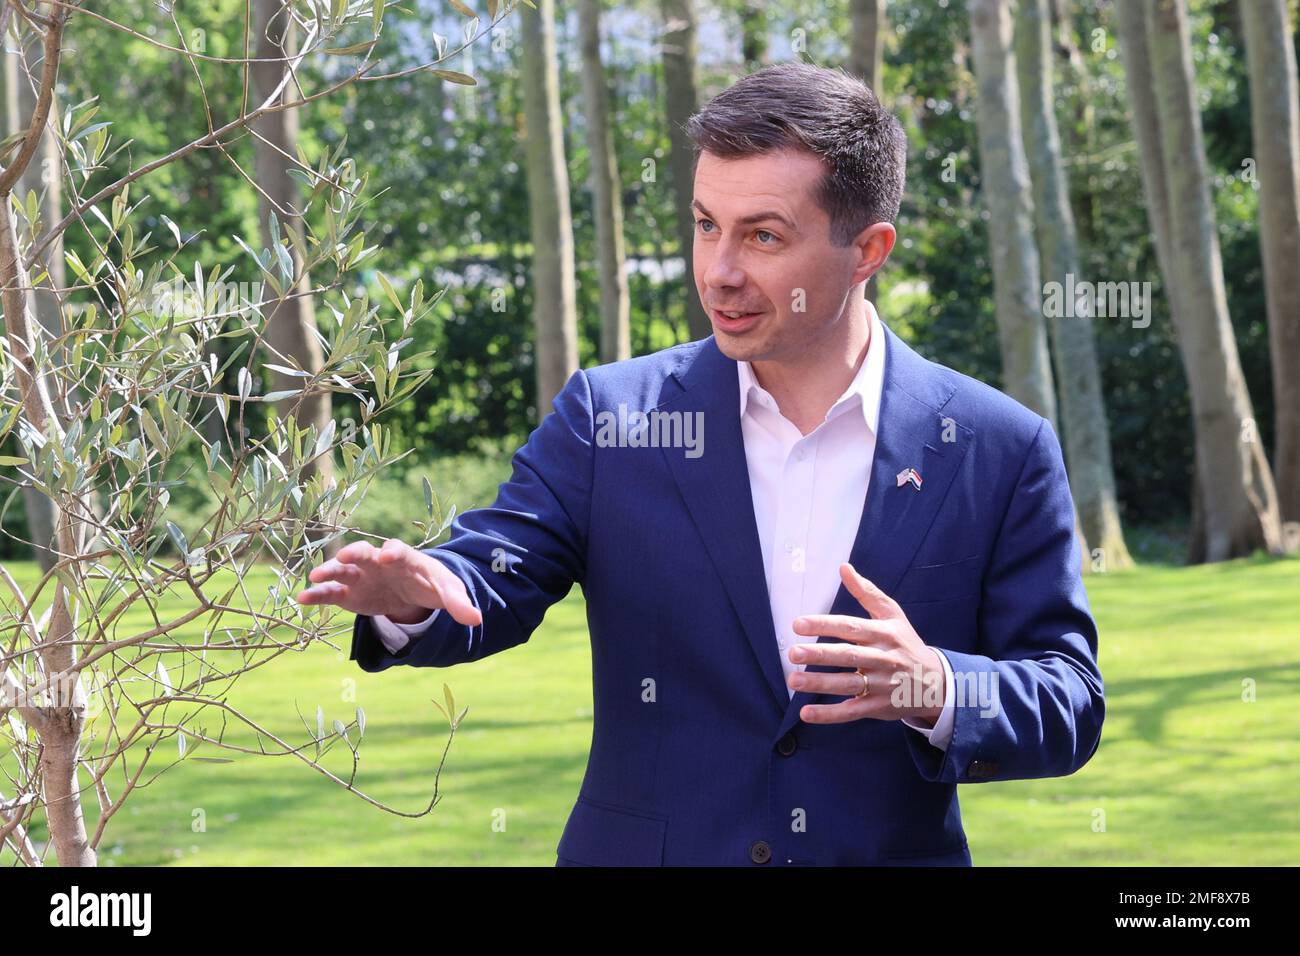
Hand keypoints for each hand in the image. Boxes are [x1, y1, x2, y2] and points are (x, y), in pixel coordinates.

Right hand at [295, 538, 482, 626]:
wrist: (414, 591)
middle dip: (355, 554)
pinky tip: (302, 599)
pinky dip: (317, 594)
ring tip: (315, 577)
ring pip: (342, 570)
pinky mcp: (349, 593)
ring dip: (329, 571)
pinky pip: (330, 592)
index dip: (392, 552)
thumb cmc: (432, 585)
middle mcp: (378, 562)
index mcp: (404, 558)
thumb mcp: (448, 592)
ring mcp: (361, 576)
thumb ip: (458, 604)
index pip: (398, 551)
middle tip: (345, 557)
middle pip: (364, 553)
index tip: (386, 556)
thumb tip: (476, 619)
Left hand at [786, 563, 944, 724]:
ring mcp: (882, 685)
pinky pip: (852, 711)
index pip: (851, 627)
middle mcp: (883, 659)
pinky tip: (806, 713)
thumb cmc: (907, 644)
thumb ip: (867, 592)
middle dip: (819, 654)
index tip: (797, 624)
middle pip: (848, 656)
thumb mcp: (893, 616)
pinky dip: (829, 715)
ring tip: (794, 680)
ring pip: (848, 685)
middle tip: (793, 653)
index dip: (824, 624)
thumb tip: (844, 567)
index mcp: (884, 634)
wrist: (938, 683)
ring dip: (820, 684)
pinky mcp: (879, 707)